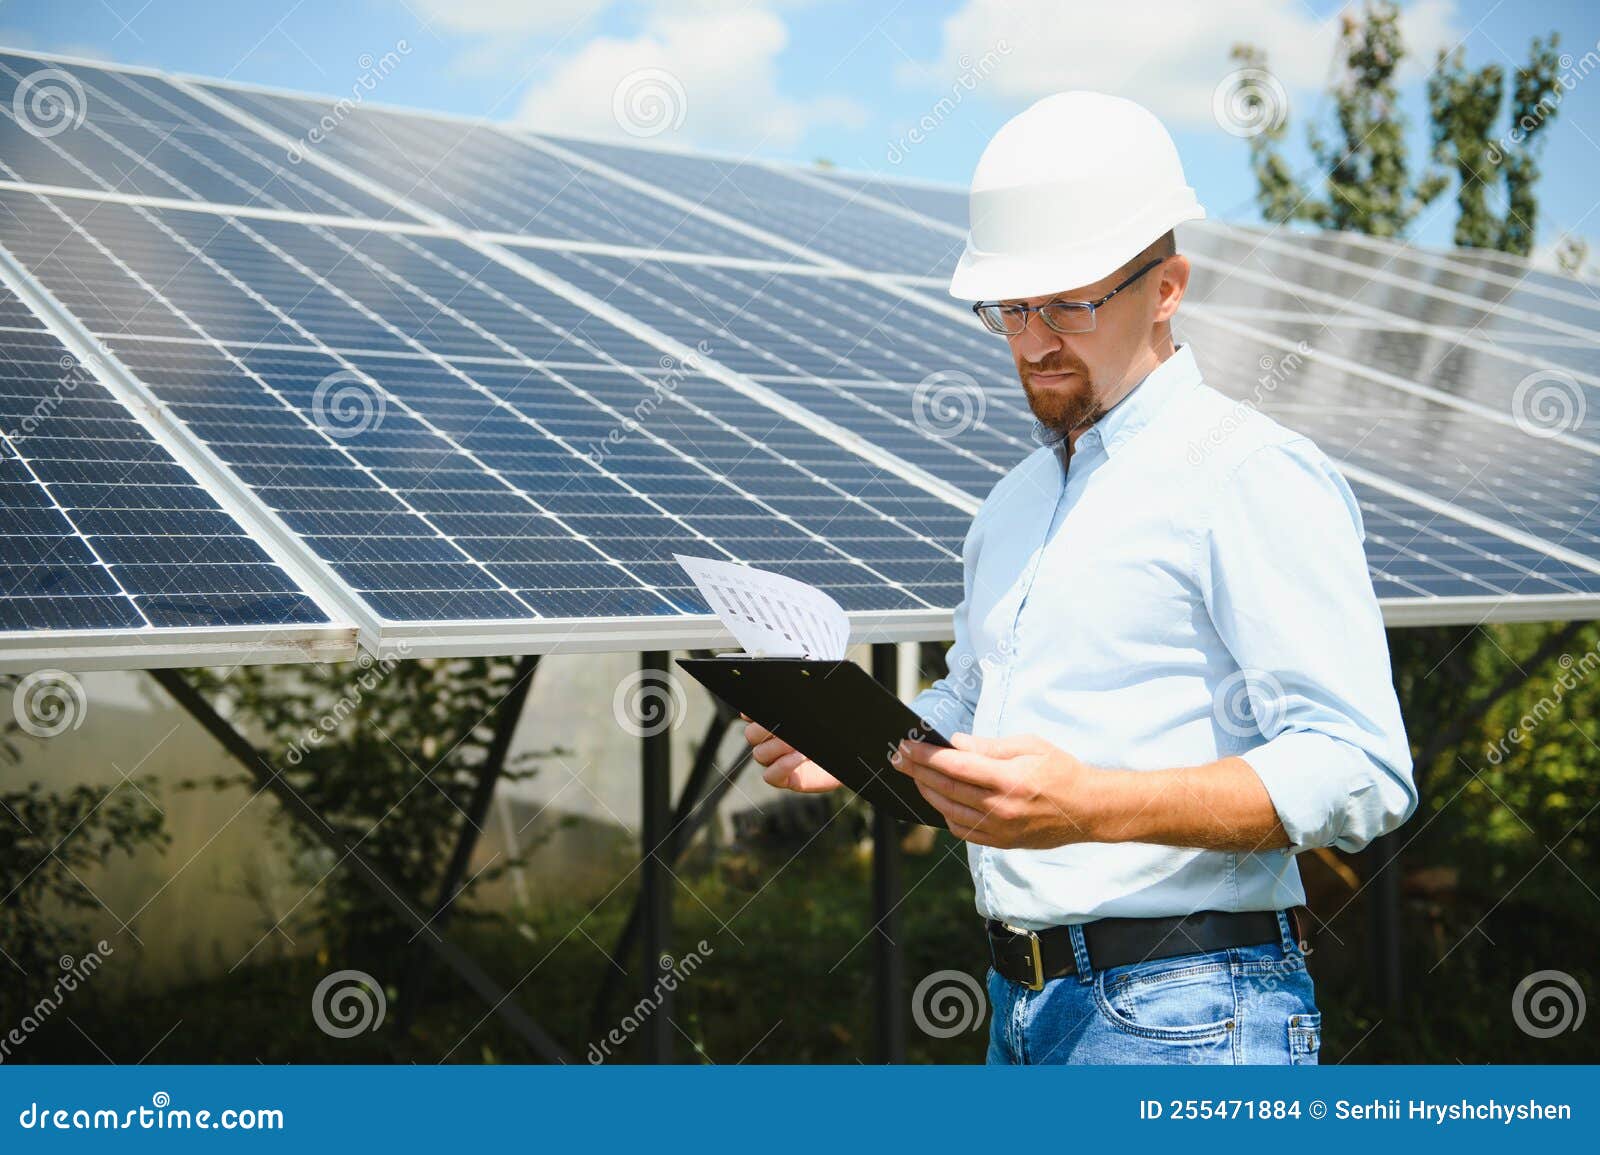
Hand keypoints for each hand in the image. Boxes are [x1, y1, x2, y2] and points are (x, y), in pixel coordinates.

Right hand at [742, 716, 841, 792]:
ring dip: (778, 747)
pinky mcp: (785, 779)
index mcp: (775, 723)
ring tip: (798, 744)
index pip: (751, 717)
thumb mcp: (818, 715)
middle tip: (786, 727)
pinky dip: (782, 766)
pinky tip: (800, 758)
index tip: (758, 711)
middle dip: (765, 730)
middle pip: (751, 735)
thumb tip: (788, 691)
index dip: (751, 714)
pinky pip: (770, 776)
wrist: (850, 754)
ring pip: (760, 754)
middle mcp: (771, 742)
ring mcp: (777, 761)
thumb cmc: (833, 731)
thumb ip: (801, 707)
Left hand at [891, 732, 1102, 847]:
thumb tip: (955, 743)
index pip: (954, 766)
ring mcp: (999, 829)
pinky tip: (941, 799)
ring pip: (948, 810)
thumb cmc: (1061, 771)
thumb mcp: (1029, 746)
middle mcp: (1000, 808)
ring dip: (926, 792)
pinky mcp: (1000, 842)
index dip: (925, 756)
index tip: (906, 746)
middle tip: (899, 758)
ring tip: (915, 776)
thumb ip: (989, 747)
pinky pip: (962, 829)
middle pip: (945, 788)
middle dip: (917, 771)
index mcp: (1008, 779)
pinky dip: (946, 813)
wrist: (1088, 810)